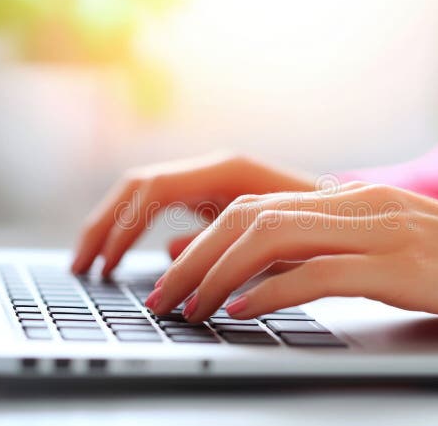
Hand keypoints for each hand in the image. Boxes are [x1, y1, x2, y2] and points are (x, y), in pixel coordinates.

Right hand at [71, 153, 313, 275]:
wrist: (357, 220)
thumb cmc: (327, 232)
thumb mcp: (281, 247)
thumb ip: (228, 252)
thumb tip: (171, 263)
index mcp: (227, 172)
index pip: (150, 190)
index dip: (121, 227)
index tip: (104, 267)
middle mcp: (215, 170)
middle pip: (137, 187)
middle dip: (104, 226)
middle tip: (81, 268)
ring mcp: (213, 183)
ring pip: (144, 196)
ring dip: (114, 228)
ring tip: (93, 266)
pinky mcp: (215, 200)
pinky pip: (161, 209)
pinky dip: (136, 233)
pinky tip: (126, 261)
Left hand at [146, 182, 437, 336]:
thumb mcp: (391, 250)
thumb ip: (335, 251)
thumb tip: (268, 276)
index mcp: (354, 198)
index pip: (257, 205)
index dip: (206, 238)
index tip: (176, 274)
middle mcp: (360, 203)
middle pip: (251, 217)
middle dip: (196, 257)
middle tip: (164, 295)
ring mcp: (381, 230)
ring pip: (273, 237)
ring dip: (219, 274)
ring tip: (190, 308)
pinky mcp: (401, 266)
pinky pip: (317, 273)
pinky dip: (268, 293)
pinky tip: (242, 313)